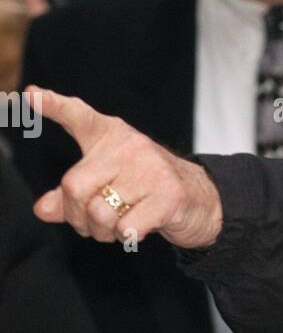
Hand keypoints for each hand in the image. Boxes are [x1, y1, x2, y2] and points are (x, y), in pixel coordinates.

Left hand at [25, 85, 223, 247]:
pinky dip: (127, 237)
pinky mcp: (169, 195)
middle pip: (74, 186)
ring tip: (118, 228)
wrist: (203, 201)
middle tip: (92, 225)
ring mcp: (151, 168)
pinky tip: (138, 230)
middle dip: (77, 217)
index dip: (54, 106)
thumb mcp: (107, 187)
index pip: (79, 117)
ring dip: (103, 232)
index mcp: (111, 137)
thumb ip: (72, 197)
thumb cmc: (148, 190)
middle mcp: (130, 146)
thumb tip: (42, 209)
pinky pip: (126, 227)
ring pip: (99, 213)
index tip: (30, 95)